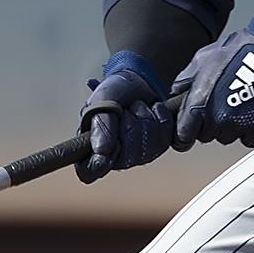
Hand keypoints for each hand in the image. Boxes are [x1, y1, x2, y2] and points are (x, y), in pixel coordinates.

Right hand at [78, 51, 175, 183]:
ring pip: (147, 149)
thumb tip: (101, 155)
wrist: (137, 80)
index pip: (88, 172)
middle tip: (125, 112)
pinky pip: (165, 139)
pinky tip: (153, 109)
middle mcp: (115, 157)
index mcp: (92, 148)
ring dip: (144, 119)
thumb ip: (100, 128)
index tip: (108, 144)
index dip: (97, 164)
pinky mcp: (158, 147)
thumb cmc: (114, 93)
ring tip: (137, 107)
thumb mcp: (101, 102)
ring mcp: (138, 155)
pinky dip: (160, 118)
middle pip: (126, 159)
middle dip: (129, 127)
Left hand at [171, 0, 253, 149]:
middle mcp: (217, 118)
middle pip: (206, 136)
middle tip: (220, 103)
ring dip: (230, 126)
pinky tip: (252, 111)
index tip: (187, 134)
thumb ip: (185, 80)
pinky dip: (250, 130)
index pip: (183, 136)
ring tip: (238, 102)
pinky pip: (248, 139)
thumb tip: (175, 92)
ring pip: (227, 137)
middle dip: (209, 124)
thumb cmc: (239, 50)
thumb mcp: (202, 59)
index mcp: (199, 103)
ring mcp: (239, 124)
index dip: (184, 135)